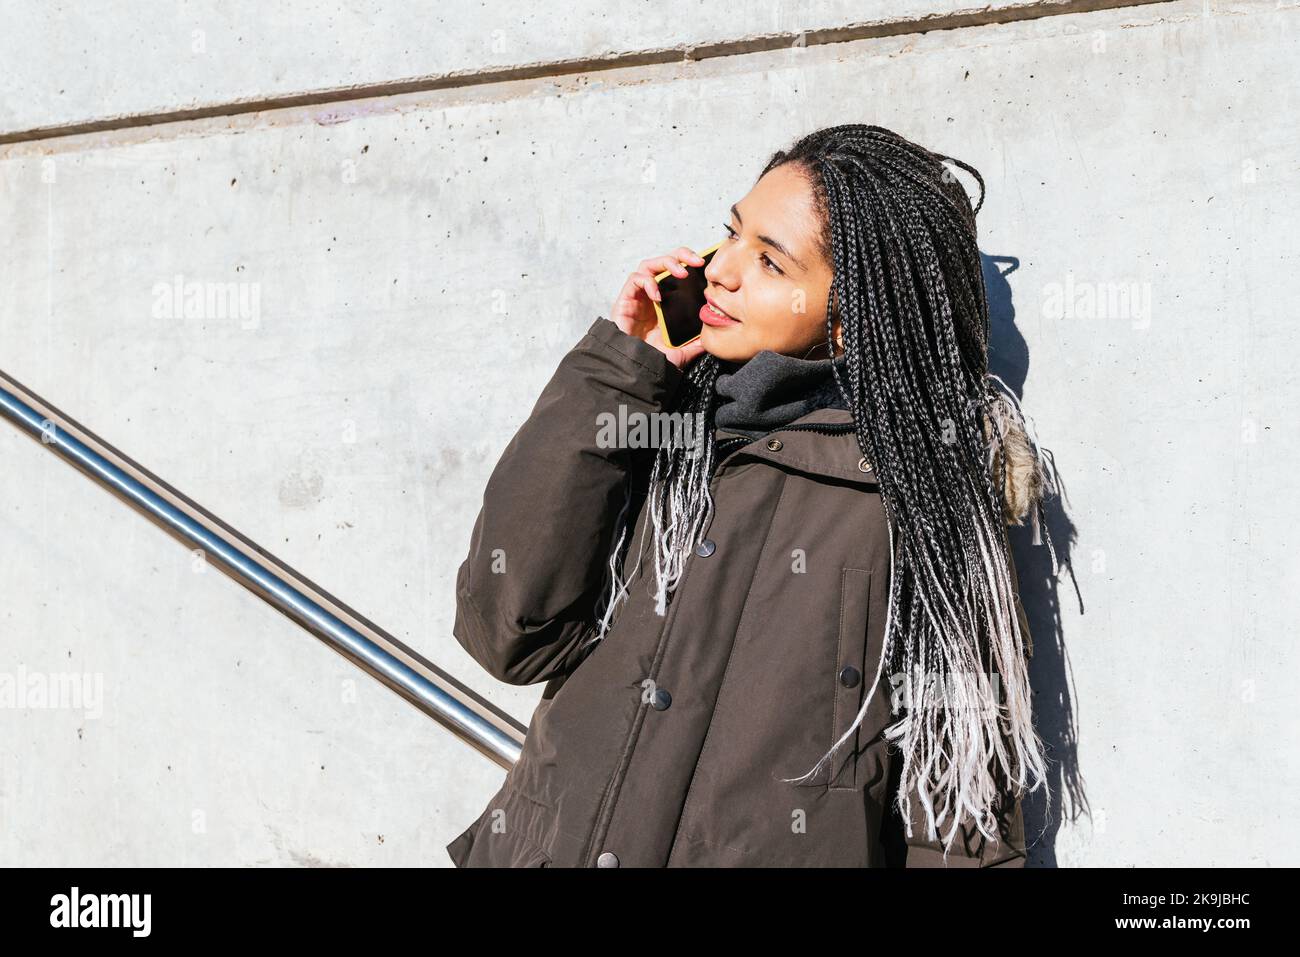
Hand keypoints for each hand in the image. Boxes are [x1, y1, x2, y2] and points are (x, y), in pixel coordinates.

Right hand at [610, 247, 708, 368]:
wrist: (632, 370)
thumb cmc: (652, 359)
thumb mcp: (681, 352)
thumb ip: (696, 343)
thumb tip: (713, 338)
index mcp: (666, 302)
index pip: (676, 273)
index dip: (689, 263)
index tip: (705, 266)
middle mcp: (652, 295)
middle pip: (664, 262)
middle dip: (681, 256)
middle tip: (696, 262)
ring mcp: (638, 296)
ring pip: (649, 265)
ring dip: (666, 263)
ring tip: (681, 273)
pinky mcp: (625, 299)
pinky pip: (635, 279)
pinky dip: (648, 282)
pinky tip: (658, 296)